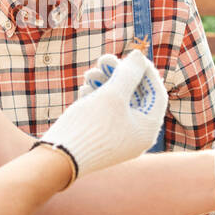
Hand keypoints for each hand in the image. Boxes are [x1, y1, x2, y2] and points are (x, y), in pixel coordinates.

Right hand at [37, 50, 166, 182]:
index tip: (132, 56)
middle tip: (104, 59)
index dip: (146, 72)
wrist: (58, 159)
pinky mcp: (100, 138)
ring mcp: (117, 139)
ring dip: (105, 83)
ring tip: (89, 74)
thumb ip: (128, 73)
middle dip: (119, 75)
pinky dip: (97, 97)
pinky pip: (105, 113)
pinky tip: (84, 89)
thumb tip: (139, 55)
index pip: (156, 94)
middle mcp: (136, 137)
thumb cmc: (90, 127)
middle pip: (135, 97)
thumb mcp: (112, 95)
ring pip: (117, 102)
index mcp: (147, 130)